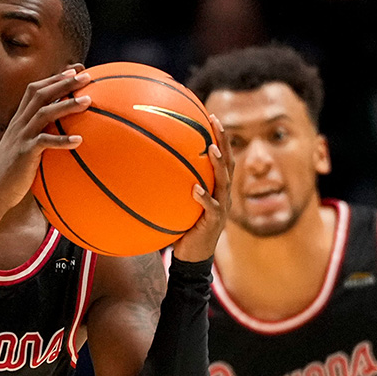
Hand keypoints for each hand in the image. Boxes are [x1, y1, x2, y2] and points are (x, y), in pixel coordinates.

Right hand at [0, 66, 91, 208]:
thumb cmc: (11, 174)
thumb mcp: (23, 150)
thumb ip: (38, 138)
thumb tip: (61, 138)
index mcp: (19, 120)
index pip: (34, 90)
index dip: (54, 77)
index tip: (74, 70)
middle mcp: (19, 123)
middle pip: (41, 94)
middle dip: (64, 82)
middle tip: (86, 76)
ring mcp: (21, 137)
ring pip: (44, 112)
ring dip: (67, 104)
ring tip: (88, 101)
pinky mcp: (25, 153)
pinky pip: (45, 142)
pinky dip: (62, 140)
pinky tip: (79, 141)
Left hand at [171, 114, 231, 262]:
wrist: (192, 258)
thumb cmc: (183, 229)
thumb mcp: (178, 205)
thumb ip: (172, 187)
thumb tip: (147, 166)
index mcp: (217, 189)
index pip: (223, 158)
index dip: (221, 137)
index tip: (212, 117)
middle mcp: (223, 195)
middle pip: (229, 163)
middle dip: (224, 141)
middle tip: (215, 122)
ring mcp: (221, 209)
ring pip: (224, 183)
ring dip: (218, 165)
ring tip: (211, 149)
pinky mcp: (214, 223)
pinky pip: (211, 208)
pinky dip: (204, 198)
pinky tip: (195, 189)